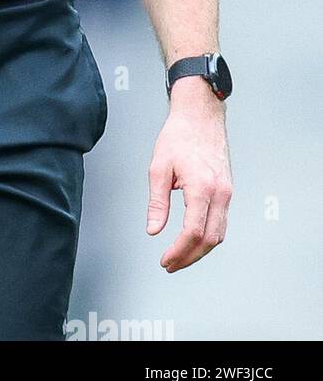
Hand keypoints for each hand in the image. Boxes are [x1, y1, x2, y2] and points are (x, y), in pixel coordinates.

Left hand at [146, 79, 232, 271]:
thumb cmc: (178, 136)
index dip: (179, 251)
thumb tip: (153, 230)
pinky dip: (208, 237)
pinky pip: (221, 222)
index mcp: (202, 187)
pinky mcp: (228, 191)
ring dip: (200, 250)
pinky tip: (193, 240)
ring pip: (219, 234)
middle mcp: (220, 193)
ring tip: (179, 257)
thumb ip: (157, 202)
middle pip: (210, 240)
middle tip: (170, 264)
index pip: (193, 231)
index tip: (165, 260)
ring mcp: (227, 193)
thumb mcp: (158, 167)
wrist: (200, 116)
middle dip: (190, 257)